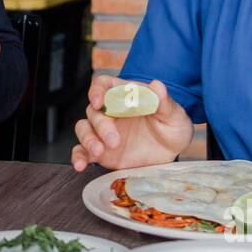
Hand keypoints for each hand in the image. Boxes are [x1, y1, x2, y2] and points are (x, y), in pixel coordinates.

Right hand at [70, 76, 192, 171]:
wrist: (172, 154)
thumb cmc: (172, 127)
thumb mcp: (174, 115)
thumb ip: (164, 102)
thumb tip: (157, 85)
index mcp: (125, 97)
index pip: (103, 85)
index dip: (97, 90)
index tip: (99, 101)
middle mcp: (110, 112)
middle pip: (94, 111)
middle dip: (101, 126)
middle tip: (115, 141)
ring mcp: (103, 132)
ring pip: (84, 129)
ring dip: (88, 139)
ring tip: (99, 152)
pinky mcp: (101, 152)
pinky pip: (82, 151)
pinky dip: (78, 157)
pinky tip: (80, 166)